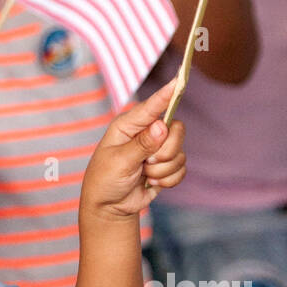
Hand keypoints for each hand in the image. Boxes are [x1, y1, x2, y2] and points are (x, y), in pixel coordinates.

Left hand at [81, 79, 185, 220]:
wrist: (109, 207)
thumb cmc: (105, 180)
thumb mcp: (119, 162)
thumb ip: (142, 144)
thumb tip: (162, 125)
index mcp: (128, 125)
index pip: (152, 106)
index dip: (167, 94)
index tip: (179, 80)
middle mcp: (145, 132)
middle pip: (175, 129)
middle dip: (165, 151)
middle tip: (147, 162)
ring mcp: (157, 148)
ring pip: (179, 152)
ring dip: (163, 169)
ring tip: (144, 174)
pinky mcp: (166, 165)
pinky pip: (181, 168)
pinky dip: (168, 179)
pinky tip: (151, 182)